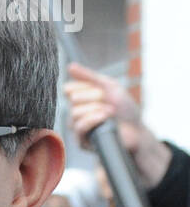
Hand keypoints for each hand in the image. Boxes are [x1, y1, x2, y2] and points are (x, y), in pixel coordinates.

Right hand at [63, 63, 170, 188]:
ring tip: (110, 112)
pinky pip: (79, 127)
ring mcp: (78, 127)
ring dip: (96, 109)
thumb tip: (70, 66)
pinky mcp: (81, 141)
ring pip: (75, 113)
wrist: (135, 130)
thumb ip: (90, 77)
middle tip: (109, 102)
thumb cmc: (125, 109)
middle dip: (94, 97)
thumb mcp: (109, 86)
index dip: (85, 87)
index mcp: (81, 99)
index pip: (70, 88)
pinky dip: (92, 119)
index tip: (101, 90)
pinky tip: (104, 118)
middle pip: (74, 99)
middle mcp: (77, 112)